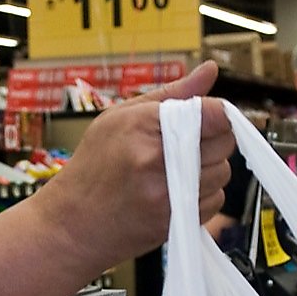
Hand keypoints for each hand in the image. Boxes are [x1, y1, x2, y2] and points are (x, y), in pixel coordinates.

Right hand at [34, 62, 232, 270]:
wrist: (73, 226)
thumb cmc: (93, 167)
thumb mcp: (120, 117)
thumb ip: (172, 94)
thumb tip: (210, 69)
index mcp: (143, 127)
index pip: (212, 114)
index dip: (218, 114)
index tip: (210, 117)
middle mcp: (157, 161)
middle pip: (223, 143)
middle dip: (211, 139)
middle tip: (183, 144)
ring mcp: (168, 194)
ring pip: (223, 172)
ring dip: (208, 168)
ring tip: (174, 169)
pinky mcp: (176, 220)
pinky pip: (215, 200)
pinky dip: (203, 194)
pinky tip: (174, 191)